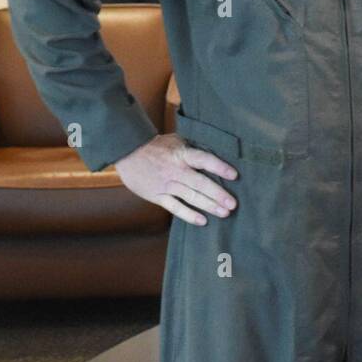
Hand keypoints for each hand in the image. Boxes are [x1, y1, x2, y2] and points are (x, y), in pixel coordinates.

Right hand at [114, 133, 237, 226]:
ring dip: (208, 205)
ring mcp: (166, 184)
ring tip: (225, 213)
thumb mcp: (176, 140)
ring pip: (190, 197)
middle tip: (233, 204)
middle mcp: (175, 170)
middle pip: (200, 183)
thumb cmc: (155, 146)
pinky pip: (175, 207)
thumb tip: (216, 150)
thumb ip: (193, 148)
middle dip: (218, 194)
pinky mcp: (157, 196)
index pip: (204, 160)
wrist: (126, 152)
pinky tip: (202, 221)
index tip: (234, 175)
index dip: (219, 167)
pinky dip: (189, 215)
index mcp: (182, 154)